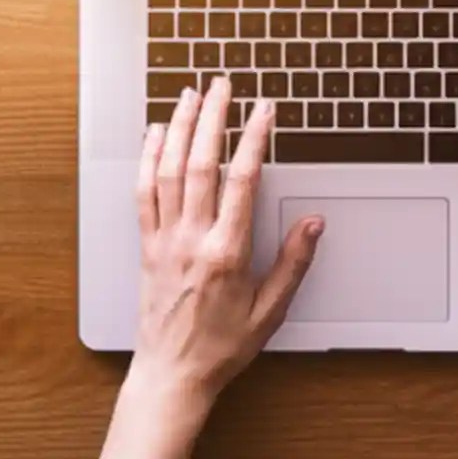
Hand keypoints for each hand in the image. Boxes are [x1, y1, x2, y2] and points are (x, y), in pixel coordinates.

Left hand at [102, 78, 323, 458]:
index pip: (242, 180)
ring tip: (190, 95)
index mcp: (226, 252)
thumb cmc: (222, 346)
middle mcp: (191, 239)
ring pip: (168, 170)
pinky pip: (143, 192)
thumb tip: (314, 224)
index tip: (264, 110)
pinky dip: (148, 158)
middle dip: (213, 118)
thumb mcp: (271, 310)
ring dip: (180, 128)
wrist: (173, 374)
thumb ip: (293, 263)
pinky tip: (155, 135)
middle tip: (223, 85)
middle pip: (200, 163)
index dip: (254, 138)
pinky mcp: (146, 245)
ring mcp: (164, 239)